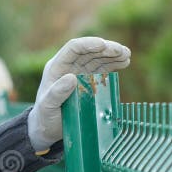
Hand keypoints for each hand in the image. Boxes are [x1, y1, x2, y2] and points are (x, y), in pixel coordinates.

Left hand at [28, 37, 130, 152]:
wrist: (48, 127)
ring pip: (98, 58)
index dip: (88, 44)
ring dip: (112, 55)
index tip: (103, 45)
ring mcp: (80, 73)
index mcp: (57, 67)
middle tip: (121, 51)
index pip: (73, 48)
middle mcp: (69, 66)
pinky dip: (114, 64)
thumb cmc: (45, 116)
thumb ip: (57, 93)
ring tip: (127, 55)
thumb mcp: (47, 106)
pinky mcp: (89, 81)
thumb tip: (72, 77)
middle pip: (89, 51)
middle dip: (106, 48)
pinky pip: (102, 69)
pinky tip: (125, 62)